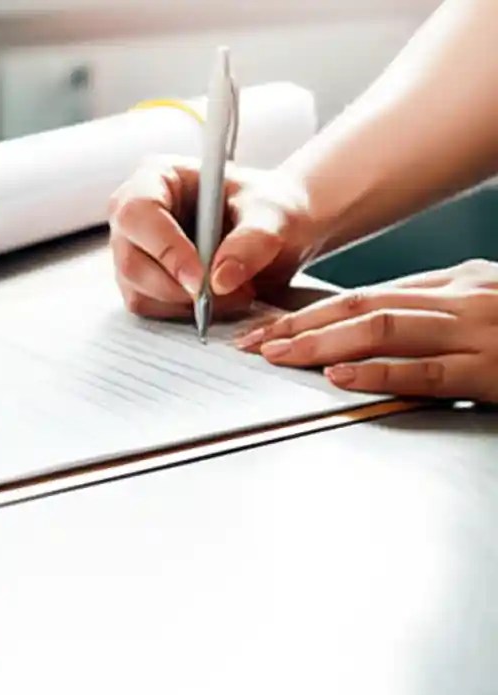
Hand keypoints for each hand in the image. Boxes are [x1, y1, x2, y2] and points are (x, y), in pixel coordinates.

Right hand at [107, 155, 319, 318]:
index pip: (139, 213)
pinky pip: (147, 305)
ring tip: (230, 293)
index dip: (166, 249)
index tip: (202, 279)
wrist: (275, 228)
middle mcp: (136, 213)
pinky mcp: (140, 278)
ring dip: (183, 303)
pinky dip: (181, 311)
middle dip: (178, 287)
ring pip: (136, 289)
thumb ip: (254, 241)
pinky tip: (214, 299)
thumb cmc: (269, 208)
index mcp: (158, 177)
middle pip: (131, 260)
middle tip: (225, 293)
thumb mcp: (274, 214)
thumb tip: (221, 278)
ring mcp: (134, 248)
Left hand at [236, 260, 497, 402]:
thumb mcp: (492, 303)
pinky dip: (378, 373)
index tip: (269, 326)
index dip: (312, 310)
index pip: (369, 292)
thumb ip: (442, 308)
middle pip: (363, 304)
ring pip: (383, 329)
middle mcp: (464, 297)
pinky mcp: (494, 369)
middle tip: (253, 342)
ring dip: (322, 344)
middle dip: (300, 324)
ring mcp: (480, 331)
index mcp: (459, 282)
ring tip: (279, 356)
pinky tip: (340, 379)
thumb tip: (382, 318)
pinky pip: (427, 371)